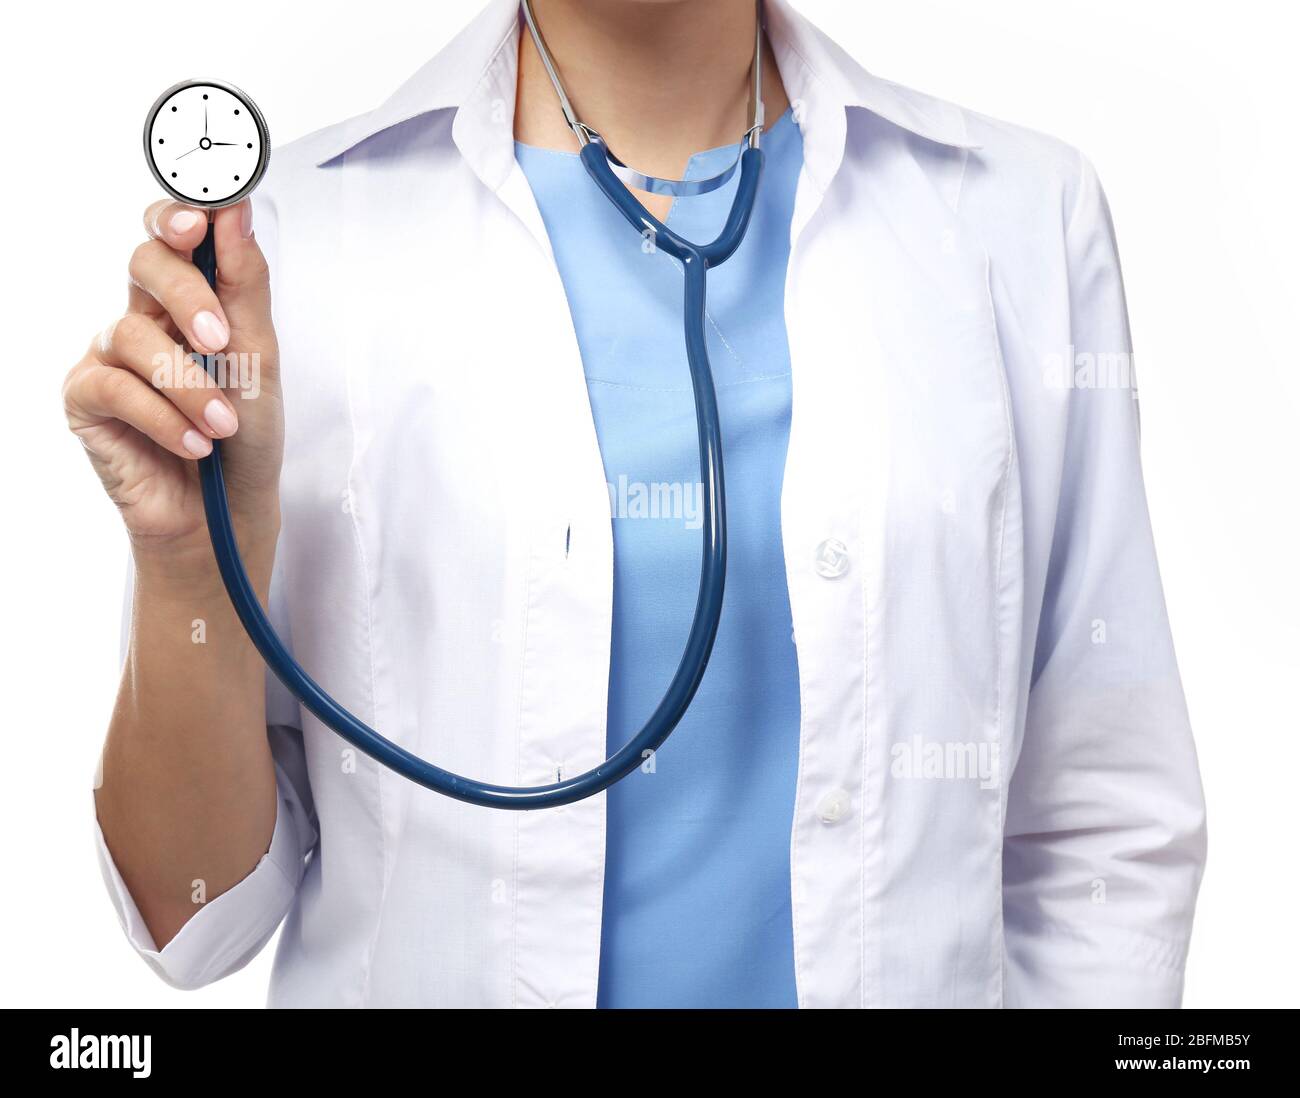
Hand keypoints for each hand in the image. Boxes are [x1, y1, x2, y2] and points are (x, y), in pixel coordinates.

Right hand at [63, 200, 282, 572]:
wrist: (227, 510)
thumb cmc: (247, 435)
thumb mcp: (260, 358)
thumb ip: (246, 284)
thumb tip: (235, 208)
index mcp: (190, 298)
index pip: (173, 234)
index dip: (180, 214)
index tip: (202, 216)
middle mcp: (144, 316)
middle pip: (145, 263)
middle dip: (189, 297)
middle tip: (224, 342)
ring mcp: (110, 356)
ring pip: (133, 335)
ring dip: (188, 385)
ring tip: (223, 426)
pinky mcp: (86, 399)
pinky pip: (115, 388)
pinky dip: (163, 417)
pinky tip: (195, 443)